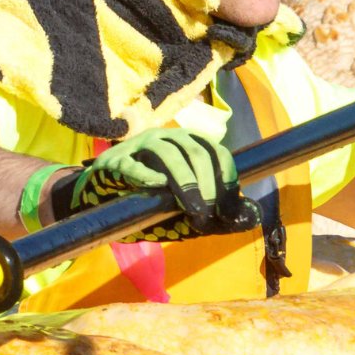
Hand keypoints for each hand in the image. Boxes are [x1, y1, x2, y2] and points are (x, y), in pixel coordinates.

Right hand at [51, 127, 260, 240]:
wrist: (101, 205)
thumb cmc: (149, 205)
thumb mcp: (186, 211)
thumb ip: (215, 215)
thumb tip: (252, 215)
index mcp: (185, 145)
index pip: (216, 151)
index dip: (226, 178)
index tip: (227, 206)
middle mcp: (164, 138)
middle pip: (195, 151)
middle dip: (207, 185)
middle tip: (208, 214)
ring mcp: (137, 147)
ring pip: (168, 154)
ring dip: (185, 183)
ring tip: (192, 209)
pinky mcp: (113, 162)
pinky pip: (134, 166)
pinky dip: (148, 177)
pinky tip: (158, 190)